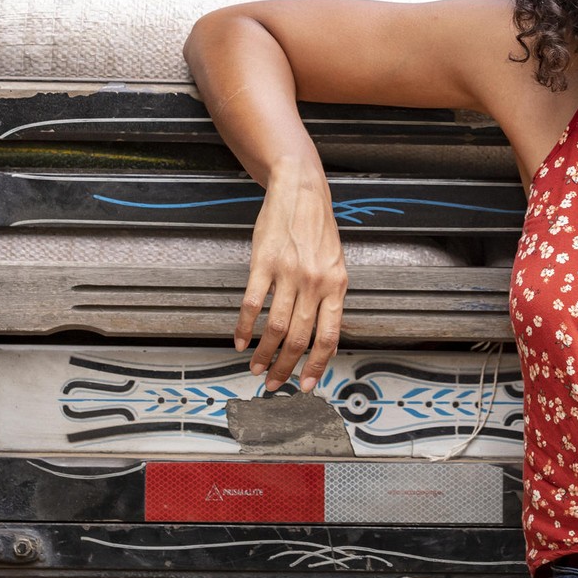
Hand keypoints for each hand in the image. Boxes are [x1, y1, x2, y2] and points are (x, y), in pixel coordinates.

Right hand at [236, 156, 347, 392]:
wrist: (301, 191)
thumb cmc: (318, 230)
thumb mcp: (336, 265)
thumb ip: (332, 300)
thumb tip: (328, 340)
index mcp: (337, 285)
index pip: (329, 336)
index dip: (318, 366)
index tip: (307, 386)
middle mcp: (315, 282)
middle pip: (299, 337)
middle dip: (286, 367)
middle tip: (274, 383)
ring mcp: (289, 273)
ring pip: (275, 326)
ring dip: (263, 353)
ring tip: (255, 367)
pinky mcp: (264, 263)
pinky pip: (252, 304)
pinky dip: (244, 327)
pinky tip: (240, 340)